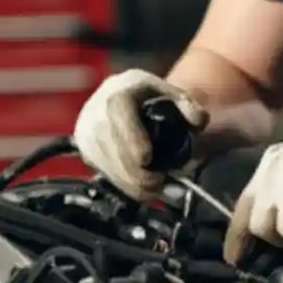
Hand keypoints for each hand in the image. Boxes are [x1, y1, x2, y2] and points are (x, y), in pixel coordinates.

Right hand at [73, 69, 208, 199]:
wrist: (116, 93)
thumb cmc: (146, 95)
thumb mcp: (169, 92)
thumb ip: (189, 105)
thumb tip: (199, 122)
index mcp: (117, 94)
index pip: (120, 118)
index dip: (132, 140)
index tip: (147, 159)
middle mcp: (95, 112)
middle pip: (112, 147)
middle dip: (136, 171)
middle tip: (159, 185)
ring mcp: (85, 131)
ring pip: (105, 163)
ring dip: (129, 182)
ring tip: (152, 190)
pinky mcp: (83, 148)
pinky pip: (101, 170)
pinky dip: (121, 182)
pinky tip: (137, 188)